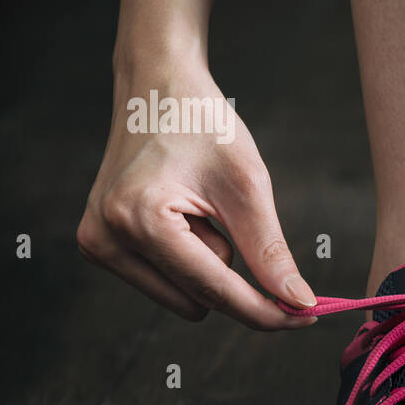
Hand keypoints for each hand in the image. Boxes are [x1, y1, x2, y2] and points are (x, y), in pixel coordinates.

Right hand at [76, 54, 315, 329]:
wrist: (157, 88)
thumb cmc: (202, 124)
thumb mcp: (247, 184)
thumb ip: (270, 251)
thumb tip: (298, 303)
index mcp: (140, 220)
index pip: (215, 291)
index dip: (266, 311)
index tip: (307, 317)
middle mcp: (106, 240)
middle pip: (200, 303)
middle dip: (231, 274)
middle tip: (230, 217)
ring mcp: (97, 245)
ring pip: (185, 298)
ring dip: (209, 265)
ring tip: (200, 209)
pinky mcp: (99, 246)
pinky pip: (167, 282)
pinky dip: (190, 258)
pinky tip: (183, 215)